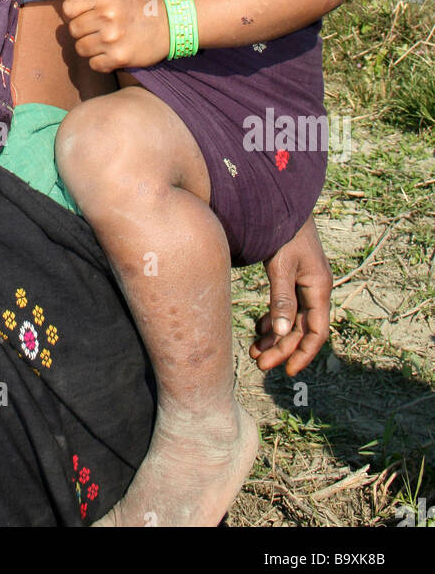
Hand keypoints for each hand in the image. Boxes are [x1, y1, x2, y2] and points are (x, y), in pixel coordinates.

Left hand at [60, 0, 169, 70]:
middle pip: (73, 30)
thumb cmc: (138, 2)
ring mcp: (112, 38)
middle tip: (97, 28)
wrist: (167, 25)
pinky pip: (94, 64)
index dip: (75, 12)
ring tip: (104, 40)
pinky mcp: (118, 58)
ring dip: (90, 47)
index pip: (68, 8)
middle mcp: (107, 16)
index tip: (87, 13)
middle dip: (83, 30)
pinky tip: (110, 52)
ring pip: (81, 48)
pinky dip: (100, 61)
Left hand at [251, 215, 331, 374]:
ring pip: (291, 319)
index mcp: (318, 287)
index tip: (288, 370)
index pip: (316, 331)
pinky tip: (260, 327)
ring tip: (255, 350)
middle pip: (300, 328)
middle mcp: (314, 288)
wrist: (282, 202)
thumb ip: (282, 299)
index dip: (304, 353)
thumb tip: (282, 333)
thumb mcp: (282, 266)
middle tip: (260, 363)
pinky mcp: (291, 275)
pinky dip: (273, 319)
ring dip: (276, 336)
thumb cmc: (284, 232)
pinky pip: (285, 306)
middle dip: (282, 348)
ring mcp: (303, 282)